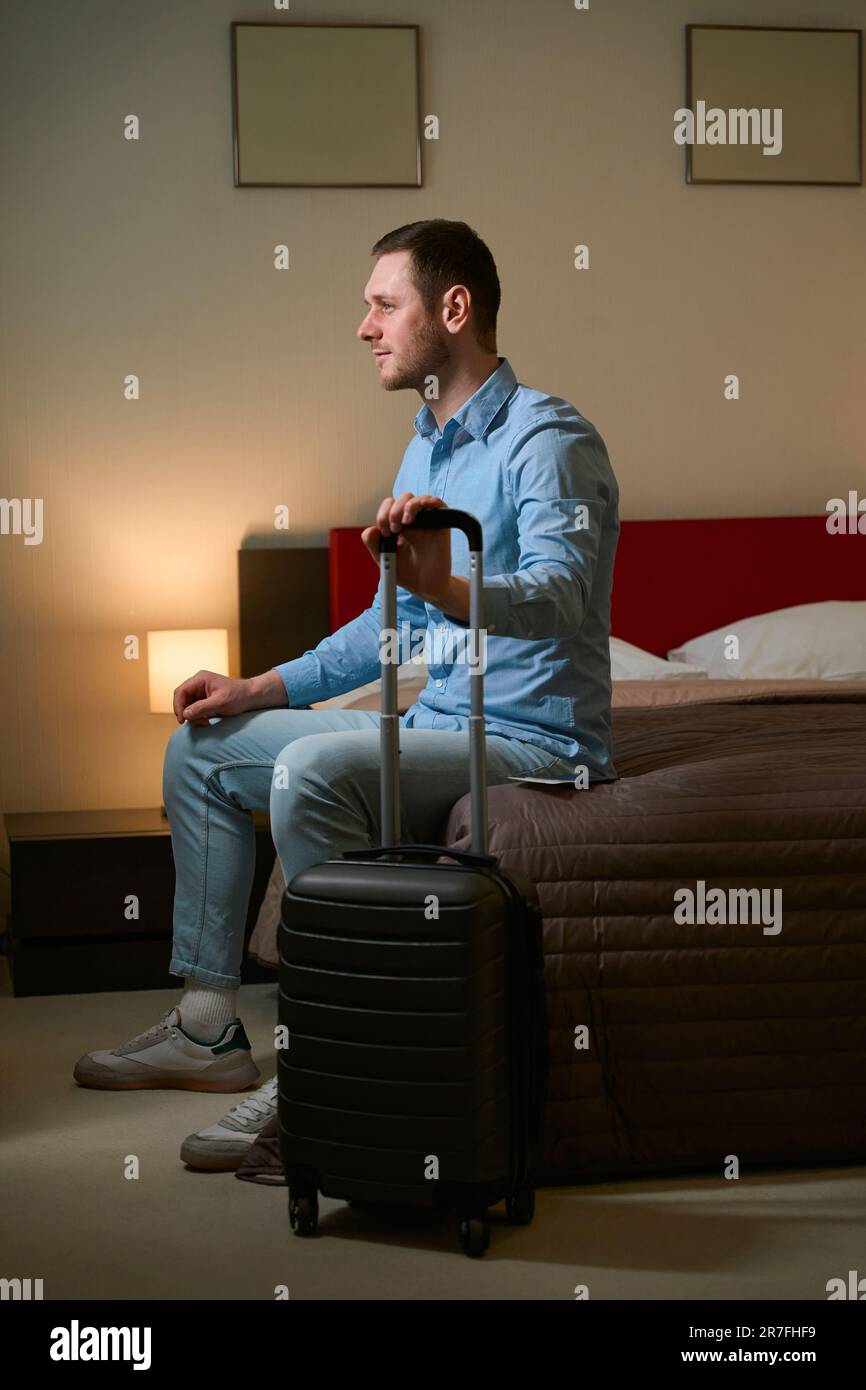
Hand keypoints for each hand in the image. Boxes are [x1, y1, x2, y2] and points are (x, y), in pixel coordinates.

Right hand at [172, 670, 286, 725]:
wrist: (251, 697)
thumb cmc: (238, 696)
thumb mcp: (220, 703)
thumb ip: (202, 708)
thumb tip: (185, 714)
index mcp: (200, 679)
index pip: (181, 692)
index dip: (178, 706)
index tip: (183, 719)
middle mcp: (198, 683)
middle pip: (182, 699)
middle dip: (187, 712)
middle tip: (199, 722)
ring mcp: (200, 691)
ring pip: (188, 706)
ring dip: (194, 716)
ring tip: (206, 722)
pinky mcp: (204, 699)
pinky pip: (195, 709)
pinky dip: (199, 716)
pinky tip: (207, 720)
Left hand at [361, 493, 451, 604]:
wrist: (425, 587)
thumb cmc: (408, 573)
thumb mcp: (384, 559)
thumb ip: (374, 544)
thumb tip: (370, 529)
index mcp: (398, 526)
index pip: (389, 506)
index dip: (383, 514)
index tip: (384, 532)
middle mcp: (413, 521)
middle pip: (401, 498)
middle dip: (392, 510)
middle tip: (392, 529)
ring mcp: (427, 522)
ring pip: (415, 498)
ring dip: (405, 506)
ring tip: (403, 524)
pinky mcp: (441, 525)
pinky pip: (437, 503)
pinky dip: (425, 502)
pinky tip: (414, 517)